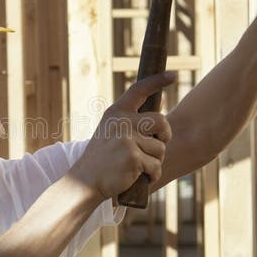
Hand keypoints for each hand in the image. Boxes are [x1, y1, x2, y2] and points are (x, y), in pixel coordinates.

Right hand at [69, 72, 173, 200]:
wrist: (84, 181)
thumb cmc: (101, 159)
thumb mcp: (110, 132)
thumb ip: (130, 121)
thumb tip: (160, 110)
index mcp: (116, 112)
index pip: (139, 90)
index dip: (157, 80)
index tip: (172, 74)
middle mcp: (122, 122)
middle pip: (161, 121)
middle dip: (165, 135)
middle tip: (159, 144)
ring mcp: (127, 139)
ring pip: (160, 148)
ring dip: (155, 161)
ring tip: (138, 167)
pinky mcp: (133, 157)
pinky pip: (156, 166)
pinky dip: (152, 175)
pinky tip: (139, 178)